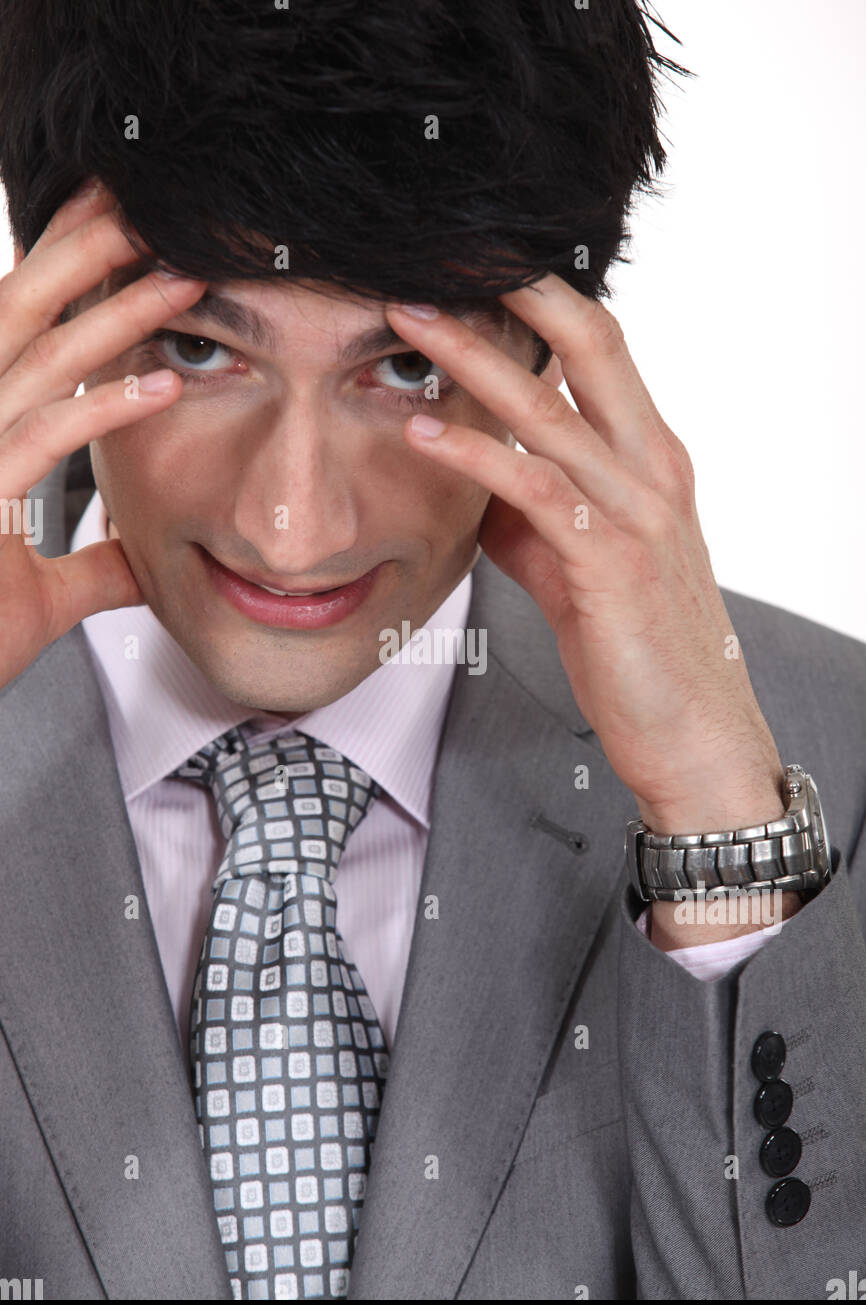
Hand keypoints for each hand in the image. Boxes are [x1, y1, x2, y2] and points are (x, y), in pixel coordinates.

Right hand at [0, 178, 206, 690]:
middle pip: (21, 312)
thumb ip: (92, 569)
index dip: (68, 267)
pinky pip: (39, 440)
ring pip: (38, 361)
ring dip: (115, 315)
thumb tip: (139, 562)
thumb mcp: (37, 596)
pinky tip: (159, 387)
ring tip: (185, 277)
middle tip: (153, 200)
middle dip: (86, 249)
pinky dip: (102, 411)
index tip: (124, 220)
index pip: (20, 327)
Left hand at [385, 277, 798, 942]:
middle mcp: (652, 465)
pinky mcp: (611, 561)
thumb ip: (527, 503)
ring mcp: (637, 510)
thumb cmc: (631, 642)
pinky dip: (475, 453)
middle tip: (433, 256)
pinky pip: (535, 489)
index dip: (539, 293)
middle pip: (591, 340)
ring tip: (407, 318)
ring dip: (473, 357)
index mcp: (648, 454)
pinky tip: (423, 429)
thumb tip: (466, 463)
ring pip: (551, 409)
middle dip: (512, 289)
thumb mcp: (572, 557)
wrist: (689, 728)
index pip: (599, 345)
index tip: (469, 261)